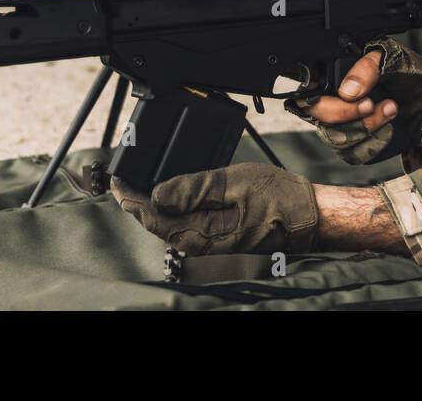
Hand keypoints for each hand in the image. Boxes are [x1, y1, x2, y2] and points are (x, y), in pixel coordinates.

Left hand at [111, 163, 318, 255]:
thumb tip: (158, 195)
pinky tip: (172, 192)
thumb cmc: (277, 197)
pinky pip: (185, 222)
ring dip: (153, 204)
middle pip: (156, 222)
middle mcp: (200, 242)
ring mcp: (208, 241)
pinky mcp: (216, 235)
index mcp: (200, 232)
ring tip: (141, 182)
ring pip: (169, 223)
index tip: (116, 181)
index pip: (152, 218)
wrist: (305, 215)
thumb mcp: (234, 183)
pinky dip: (173, 207)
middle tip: (123, 178)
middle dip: (137, 201)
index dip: (130, 199)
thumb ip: (194, 190)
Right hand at [288, 38, 421, 164]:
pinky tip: (389, 126)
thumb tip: (347, 90)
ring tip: (391, 108)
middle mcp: (332, 101)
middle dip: (351, 116)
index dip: (325, 103)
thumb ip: (368, 68)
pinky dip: (374, 143)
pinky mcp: (356, 144)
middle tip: (374, 104)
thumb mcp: (392, 59)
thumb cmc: (410, 73)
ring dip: (369, 127)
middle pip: (322, 120)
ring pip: (338, 139)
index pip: (308, 94)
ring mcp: (342, 125)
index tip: (357, 99)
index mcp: (333, 76)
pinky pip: (353, 154)